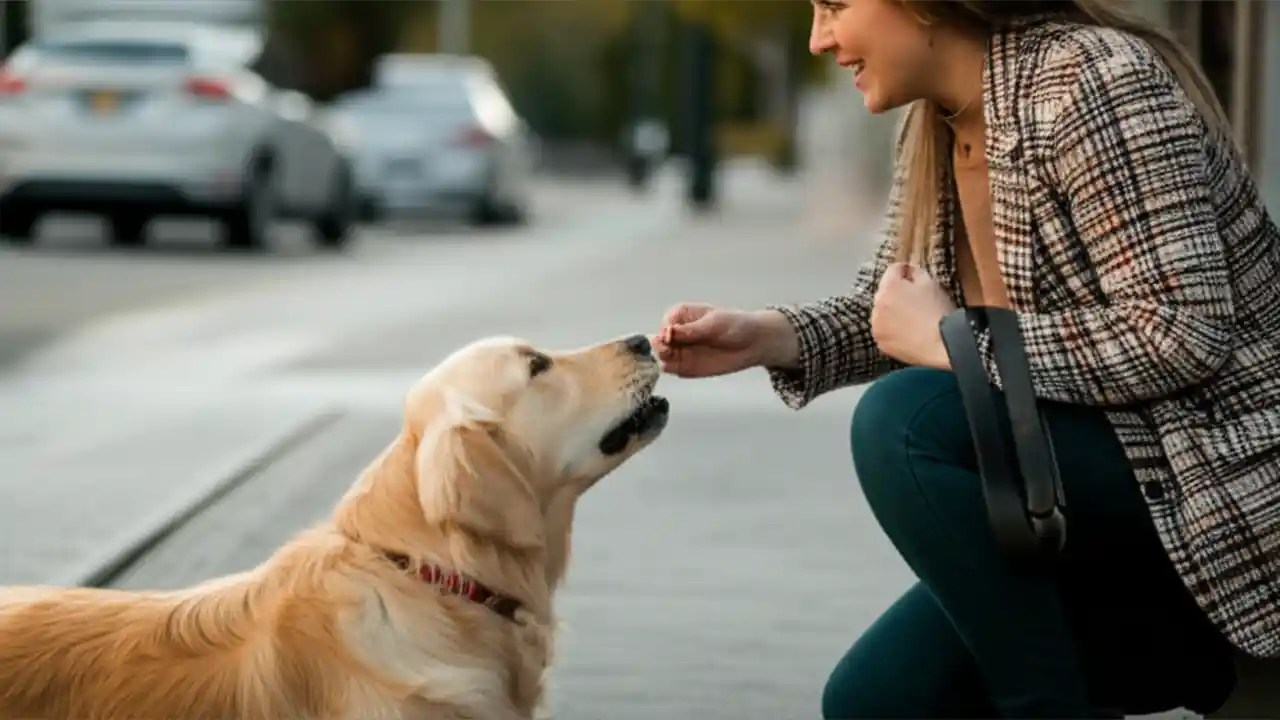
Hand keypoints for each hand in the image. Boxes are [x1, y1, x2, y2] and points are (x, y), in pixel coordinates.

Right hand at [652, 303, 795, 377]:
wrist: (753, 344)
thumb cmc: (735, 326)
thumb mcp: (714, 325)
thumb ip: (691, 331)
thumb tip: (668, 332)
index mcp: (682, 315)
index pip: (665, 322)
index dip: (665, 331)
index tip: (670, 337)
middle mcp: (677, 332)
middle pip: (658, 340)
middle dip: (660, 346)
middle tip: (669, 351)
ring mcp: (680, 350)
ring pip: (662, 355)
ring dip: (664, 358)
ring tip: (674, 359)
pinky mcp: (685, 366)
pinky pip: (671, 368)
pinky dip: (671, 369)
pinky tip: (679, 368)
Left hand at [871, 263, 956, 368]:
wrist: (941, 344)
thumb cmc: (938, 311)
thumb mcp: (931, 283)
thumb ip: (915, 272)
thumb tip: (908, 271)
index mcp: (889, 287)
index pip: (892, 270)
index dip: (905, 271)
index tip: (914, 276)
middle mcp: (877, 305)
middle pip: (885, 291)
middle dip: (897, 292)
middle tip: (916, 299)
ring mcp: (876, 325)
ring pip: (882, 311)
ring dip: (892, 311)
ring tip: (912, 317)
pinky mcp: (880, 342)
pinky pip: (884, 329)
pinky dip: (892, 328)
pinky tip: (908, 331)